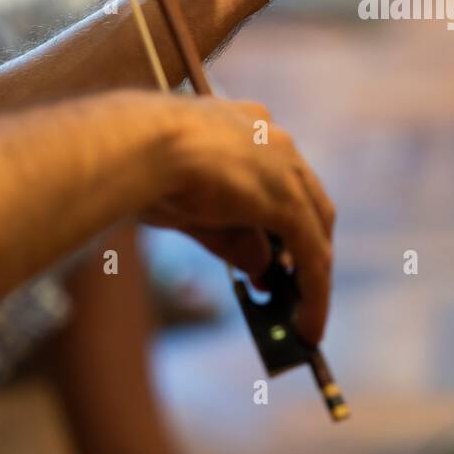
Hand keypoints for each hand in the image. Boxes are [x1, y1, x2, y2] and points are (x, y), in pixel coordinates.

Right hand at [144, 98, 334, 344]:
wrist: (137, 144)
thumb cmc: (140, 167)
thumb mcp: (188, 208)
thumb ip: (229, 237)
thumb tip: (260, 268)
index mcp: (245, 124)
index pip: (273, 173)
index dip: (275, 216)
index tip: (270, 250)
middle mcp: (273, 139)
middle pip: (305, 200)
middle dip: (299, 247)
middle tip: (289, 287)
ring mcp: (287, 167)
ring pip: (315, 229)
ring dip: (312, 277)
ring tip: (304, 320)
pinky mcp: (290, 201)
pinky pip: (314, 257)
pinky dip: (315, 295)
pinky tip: (308, 329)